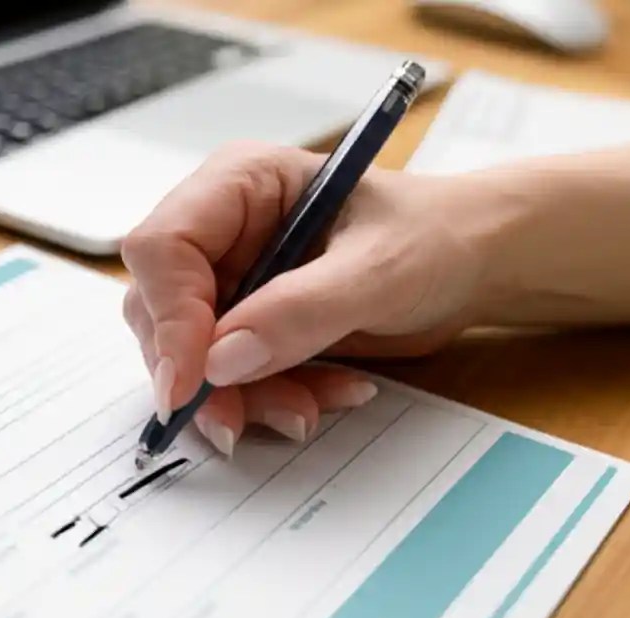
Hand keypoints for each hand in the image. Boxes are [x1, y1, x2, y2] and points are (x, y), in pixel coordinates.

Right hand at [121, 141, 501, 453]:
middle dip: (202, 374)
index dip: (169, 317)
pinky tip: (323, 397)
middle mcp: (219, 229)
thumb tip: (221, 359)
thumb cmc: (435, 238)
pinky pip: (224, 379)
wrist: (470, 265)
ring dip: (240, 398)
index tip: (194, 383)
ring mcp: (228, 279)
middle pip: (159, 309)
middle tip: (241, 423)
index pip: (162, 247)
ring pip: (186, 356)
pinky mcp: (244, 325)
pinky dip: (264, 401)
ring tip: (310, 409)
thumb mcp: (380, 271)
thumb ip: (301, 311)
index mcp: (239, 184)